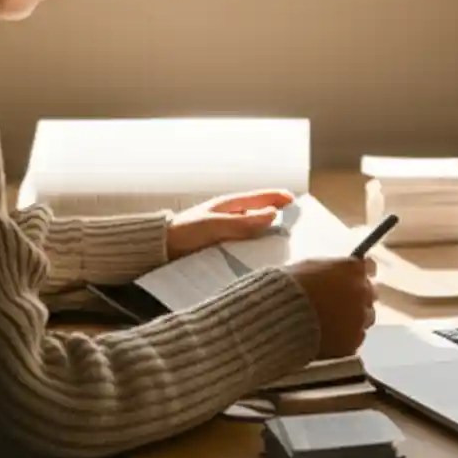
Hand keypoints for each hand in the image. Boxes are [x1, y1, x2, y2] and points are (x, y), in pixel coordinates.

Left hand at [166, 190, 294, 259]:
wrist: (158, 251)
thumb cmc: (183, 233)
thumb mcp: (213, 225)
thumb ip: (242, 222)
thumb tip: (273, 214)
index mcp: (229, 206)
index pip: (260, 198)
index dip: (279, 198)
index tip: (297, 202)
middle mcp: (230, 217)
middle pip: (261, 215)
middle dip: (279, 218)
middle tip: (300, 227)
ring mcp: (227, 233)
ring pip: (255, 232)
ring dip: (269, 236)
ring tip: (288, 246)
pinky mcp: (223, 248)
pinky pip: (246, 246)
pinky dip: (257, 249)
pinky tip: (265, 259)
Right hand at [288, 257, 377, 357]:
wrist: (277, 318)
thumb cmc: (287, 287)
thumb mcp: (309, 267)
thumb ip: (331, 270)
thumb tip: (336, 273)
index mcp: (352, 269)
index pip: (370, 267)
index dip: (360, 273)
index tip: (353, 278)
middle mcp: (363, 291)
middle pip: (370, 293)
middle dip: (358, 297)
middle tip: (340, 304)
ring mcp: (360, 318)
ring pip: (366, 318)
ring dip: (354, 318)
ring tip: (332, 323)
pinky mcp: (353, 341)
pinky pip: (355, 339)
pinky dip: (346, 338)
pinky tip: (329, 338)